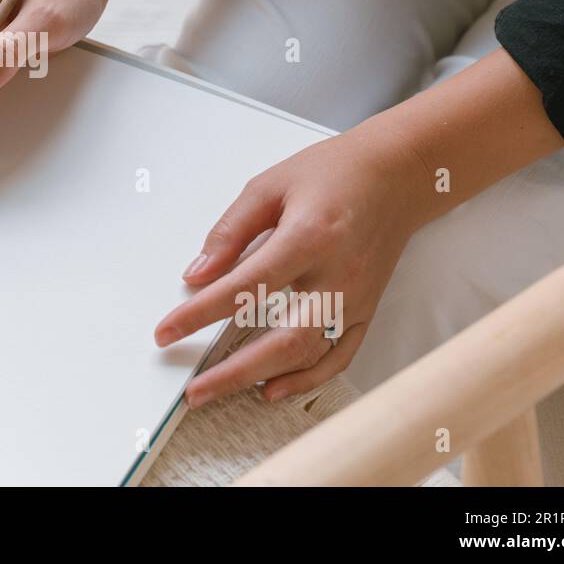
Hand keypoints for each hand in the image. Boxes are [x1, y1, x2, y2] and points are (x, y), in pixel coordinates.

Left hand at [155, 126, 434, 406]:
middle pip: (284, 339)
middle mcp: (338, 275)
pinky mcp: (366, 309)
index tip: (167, 331)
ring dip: (263, 378)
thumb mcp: (269, 186)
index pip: (245, 287)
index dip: (201, 314)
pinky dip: (306, 379)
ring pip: (310, 355)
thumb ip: (230, 231)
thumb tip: (196, 274)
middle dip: (234, 371)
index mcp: (309, 238)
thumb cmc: (334, 173)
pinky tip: (273, 387)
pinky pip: (339, 356)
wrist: (396, 175)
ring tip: (219, 390)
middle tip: (193, 390)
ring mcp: (356, 299)